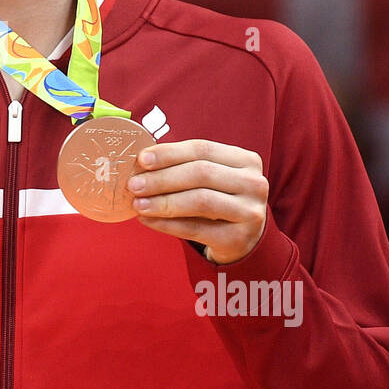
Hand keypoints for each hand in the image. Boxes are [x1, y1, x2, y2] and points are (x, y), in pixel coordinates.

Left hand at [127, 140, 268, 263]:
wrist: (243, 239)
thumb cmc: (219, 200)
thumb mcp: (211, 178)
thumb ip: (183, 166)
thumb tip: (141, 162)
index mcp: (246, 160)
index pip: (202, 149)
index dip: (169, 153)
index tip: (141, 159)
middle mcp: (253, 183)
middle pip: (201, 173)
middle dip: (162, 178)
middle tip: (134, 185)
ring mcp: (250, 212)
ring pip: (200, 201)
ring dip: (163, 202)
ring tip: (138, 204)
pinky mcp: (239, 238)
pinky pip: (195, 229)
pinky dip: (167, 224)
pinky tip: (147, 220)